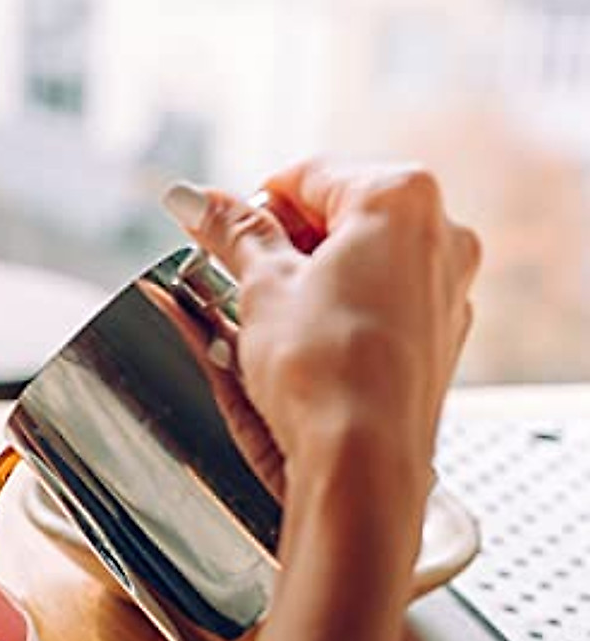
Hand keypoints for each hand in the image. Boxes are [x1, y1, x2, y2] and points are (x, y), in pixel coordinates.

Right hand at [163, 161, 481, 640]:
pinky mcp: (439, 339)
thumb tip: (192, 198)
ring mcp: (447, 290)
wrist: (362, 464)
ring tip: (264, 323)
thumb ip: (231, 233)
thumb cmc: (323, 371)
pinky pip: (380, 306)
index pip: (308, 176)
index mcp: (402, 198)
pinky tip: (304, 350)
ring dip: (309, 282)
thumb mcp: (261, 287)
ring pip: (362, 264)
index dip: (252, 207)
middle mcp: (440, 235)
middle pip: (341, 216)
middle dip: (283, 246)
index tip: (218, 236)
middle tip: (236, 282)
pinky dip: (340, 315)